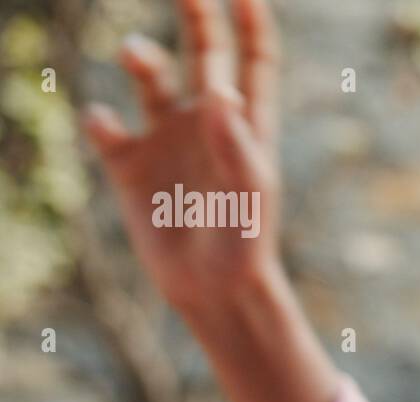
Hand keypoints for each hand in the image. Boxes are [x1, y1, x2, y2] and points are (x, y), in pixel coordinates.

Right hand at [84, 0, 281, 314]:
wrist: (214, 289)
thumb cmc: (244, 241)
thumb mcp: (250, 193)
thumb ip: (237, 142)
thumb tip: (220, 89)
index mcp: (247, 124)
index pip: (254, 59)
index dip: (251, 22)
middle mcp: (206, 122)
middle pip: (203, 53)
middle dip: (195, 15)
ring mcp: (168, 141)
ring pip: (150, 79)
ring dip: (140, 58)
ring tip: (135, 54)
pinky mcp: (132, 167)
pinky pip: (107, 128)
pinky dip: (99, 118)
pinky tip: (105, 124)